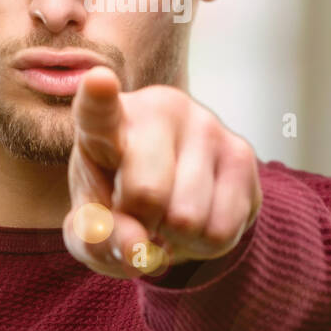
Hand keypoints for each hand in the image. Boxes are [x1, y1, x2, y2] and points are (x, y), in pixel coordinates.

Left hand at [61, 66, 261, 279]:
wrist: (166, 202)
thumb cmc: (114, 201)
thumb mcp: (89, 227)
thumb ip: (96, 238)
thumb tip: (137, 250)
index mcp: (104, 122)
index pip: (97, 110)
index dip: (97, 98)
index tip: (98, 80)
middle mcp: (158, 110)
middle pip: (146, 193)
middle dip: (140, 223)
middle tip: (138, 214)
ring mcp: (205, 125)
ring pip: (188, 217)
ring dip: (174, 237)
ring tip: (166, 216)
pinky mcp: (242, 152)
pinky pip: (222, 229)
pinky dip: (203, 244)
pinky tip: (195, 220)